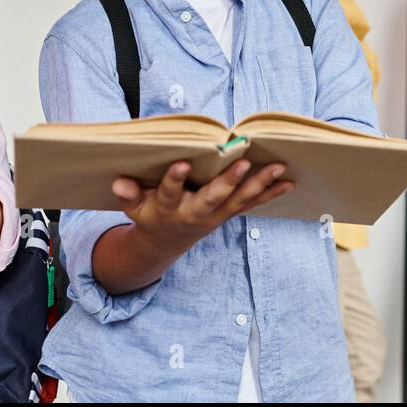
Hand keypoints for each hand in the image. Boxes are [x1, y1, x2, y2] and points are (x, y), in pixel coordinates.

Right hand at [109, 158, 294, 254]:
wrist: (165, 243)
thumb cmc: (149, 214)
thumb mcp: (134, 207)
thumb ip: (128, 195)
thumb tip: (118, 183)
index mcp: (168, 209)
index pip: (169, 193)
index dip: (174, 180)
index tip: (180, 163)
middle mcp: (195, 213)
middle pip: (213, 197)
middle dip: (228, 181)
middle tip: (242, 162)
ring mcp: (215, 215)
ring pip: (239, 200)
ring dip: (259, 184)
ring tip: (278, 167)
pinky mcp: (228, 213)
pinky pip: (252, 204)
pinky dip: (270, 193)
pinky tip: (288, 181)